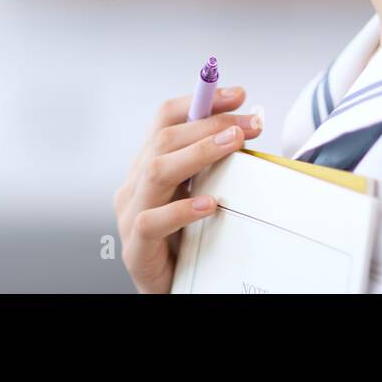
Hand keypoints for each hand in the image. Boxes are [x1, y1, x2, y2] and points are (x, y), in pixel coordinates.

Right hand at [114, 85, 263, 292]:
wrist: (169, 287)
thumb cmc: (186, 237)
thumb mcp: (198, 191)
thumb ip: (211, 164)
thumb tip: (245, 129)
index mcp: (147, 165)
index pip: (165, 119)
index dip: (199, 101)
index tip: (237, 94)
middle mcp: (134, 184)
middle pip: (164, 139)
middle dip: (211, 124)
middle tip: (251, 122)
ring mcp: (130, 215)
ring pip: (156, 171)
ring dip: (199, 152)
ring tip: (233, 144)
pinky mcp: (136, 248)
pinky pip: (153, 222)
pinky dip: (182, 210)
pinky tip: (210, 204)